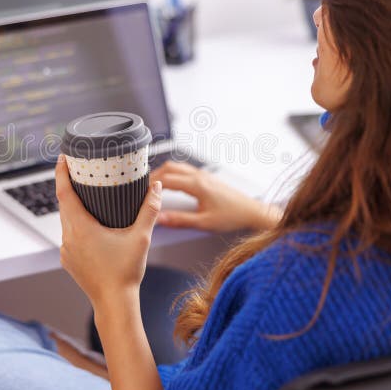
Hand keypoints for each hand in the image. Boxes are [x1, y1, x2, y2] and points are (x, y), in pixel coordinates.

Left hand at [55, 155, 161, 306]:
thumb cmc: (126, 272)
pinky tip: (88, 224)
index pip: (64, 192)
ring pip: (65, 221)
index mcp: (81, 228)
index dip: (61, 173)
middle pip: (63, 204)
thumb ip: (150, 210)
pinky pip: (68, 236)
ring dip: (71, 207)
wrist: (115, 303)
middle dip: (68, 186)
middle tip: (78, 170)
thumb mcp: (141, 237)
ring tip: (84, 194)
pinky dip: (75, 225)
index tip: (62, 158)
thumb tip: (157, 187)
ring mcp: (66, 251)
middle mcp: (68, 238)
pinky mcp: (69, 261)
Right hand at [150, 161, 281, 232]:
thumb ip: (180, 220)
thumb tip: (159, 219)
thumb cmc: (232, 216)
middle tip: (142, 187)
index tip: (139, 192)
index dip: (150, 185)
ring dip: (163, 172)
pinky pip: (185, 170)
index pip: (166, 180)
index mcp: (196, 185)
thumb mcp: (204, 222)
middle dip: (154, 176)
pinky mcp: (207, 177)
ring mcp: (203, 175)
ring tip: (153, 184)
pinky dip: (173, 173)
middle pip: (169, 168)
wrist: (251, 211)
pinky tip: (171, 184)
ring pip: (177, 166)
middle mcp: (199, 176)